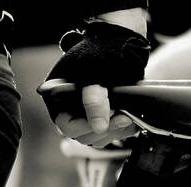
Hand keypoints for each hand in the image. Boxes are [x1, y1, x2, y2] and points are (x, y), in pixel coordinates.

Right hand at [42, 15, 148, 144]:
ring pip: (99, 137)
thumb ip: (94, 100)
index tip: (102, 124)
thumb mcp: (94, 73)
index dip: (84, 127)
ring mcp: (87, 114)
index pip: (66, 124)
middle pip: (84, 135)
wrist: (119, 44)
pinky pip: (111, 133)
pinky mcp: (103, 116)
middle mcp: (71, 108)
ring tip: (129, 117)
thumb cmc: (101, 51)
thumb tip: (98, 127)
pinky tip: (132, 121)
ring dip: (115, 131)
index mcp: (58, 95)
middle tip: (122, 117)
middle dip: (105, 129)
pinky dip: (122, 130)